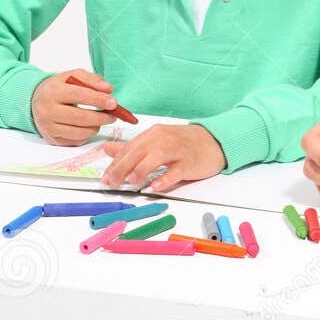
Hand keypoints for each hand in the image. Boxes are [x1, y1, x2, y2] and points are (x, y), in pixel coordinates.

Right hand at [30, 69, 117, 144]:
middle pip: (79, 117)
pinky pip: (75, 141)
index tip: (113, 102)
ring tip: (102, 120)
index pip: (79, 95)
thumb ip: (92, 80)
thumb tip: (108, 90)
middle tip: (113, 115)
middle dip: (101, 117)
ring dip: (96, 127)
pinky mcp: (52, 139)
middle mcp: (48, 110)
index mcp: (53, 91)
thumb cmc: (58, 87)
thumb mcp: (73, 76)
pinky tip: (90, 126)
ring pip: (79, 132)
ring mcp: (48, 127)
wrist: (35, 101)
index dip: (99, 100)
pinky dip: (87, 135)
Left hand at [99, 124, 224, 192]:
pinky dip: (166, 178)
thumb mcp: (156, 141)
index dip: (116, 163)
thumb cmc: (183, 143)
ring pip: (157, 157)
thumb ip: (132, 147)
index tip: (105, 177)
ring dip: (142, 169)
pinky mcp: (190, 162)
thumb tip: (107, 149)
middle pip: (140, 151)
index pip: (130, 147)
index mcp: (154, 134)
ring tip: (131, 181)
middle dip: (123, 167)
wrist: (214, 141)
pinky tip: (156, 186)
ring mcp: (178, 150)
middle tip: (111, 182)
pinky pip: (177, 170)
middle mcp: (164, 139)